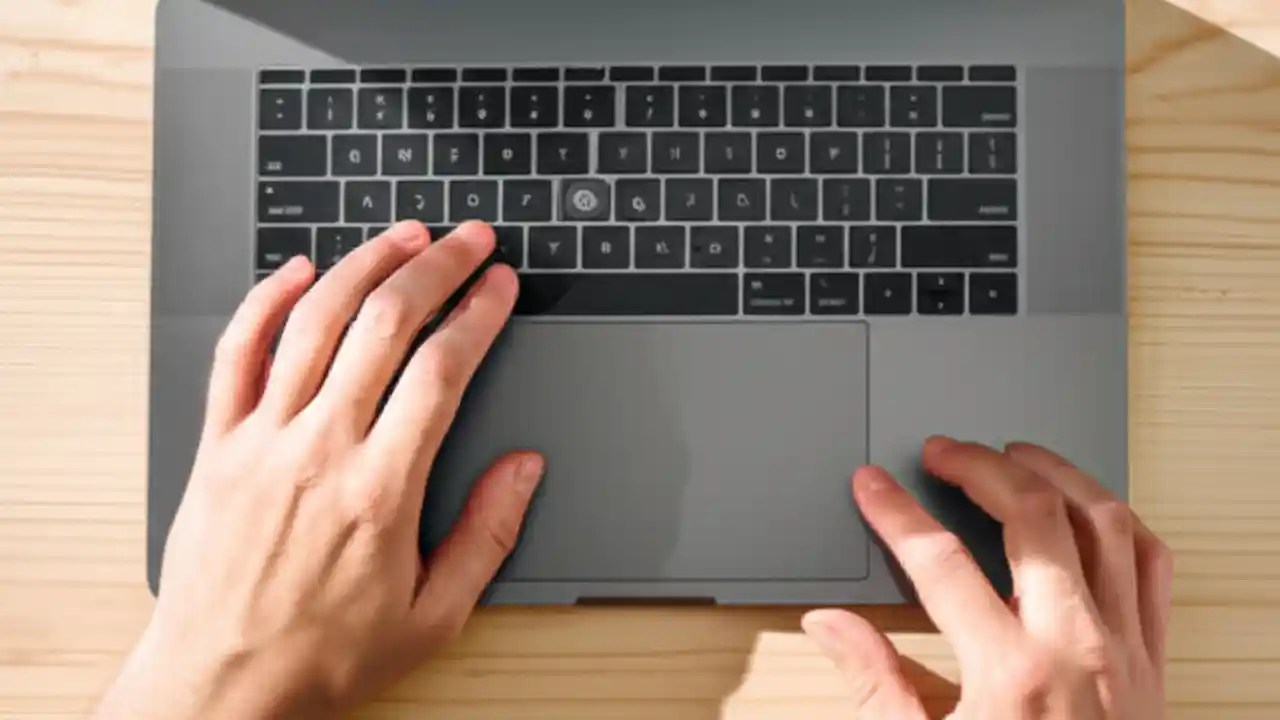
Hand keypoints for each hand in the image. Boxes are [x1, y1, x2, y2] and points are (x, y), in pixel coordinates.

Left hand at [94, 221, 541, 719]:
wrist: (219, 688)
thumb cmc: (322, 656)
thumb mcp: (432, 617)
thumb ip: (487, 536)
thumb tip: (523, 468)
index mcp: (381, 491)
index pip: (441, 369)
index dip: (479, 312)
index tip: (500, 285)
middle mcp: (319, 451)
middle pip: (384, 324)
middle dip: (437, 267)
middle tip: (469, 241)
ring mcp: (260, 441)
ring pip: (313, 320)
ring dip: (364, 265)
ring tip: (403, 236)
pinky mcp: (216, 446)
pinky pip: (235, 352)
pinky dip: (265, 300)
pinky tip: (299, 270)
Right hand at [804, 438, 1172, 718]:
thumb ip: (875, 684)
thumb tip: (832, 626)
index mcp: (1011, 676)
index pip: (938, 561)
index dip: (896, 513)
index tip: (873, 486)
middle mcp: (1076, 649)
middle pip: (1032, 516)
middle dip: (981, 466)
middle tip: (944, 451)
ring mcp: (1125, 650)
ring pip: (1104, 524)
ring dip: (1059, 475)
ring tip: (1018, 455)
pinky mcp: (1154, 662)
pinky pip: (1152, 566)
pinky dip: (1121, 523)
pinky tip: (1090, 508)